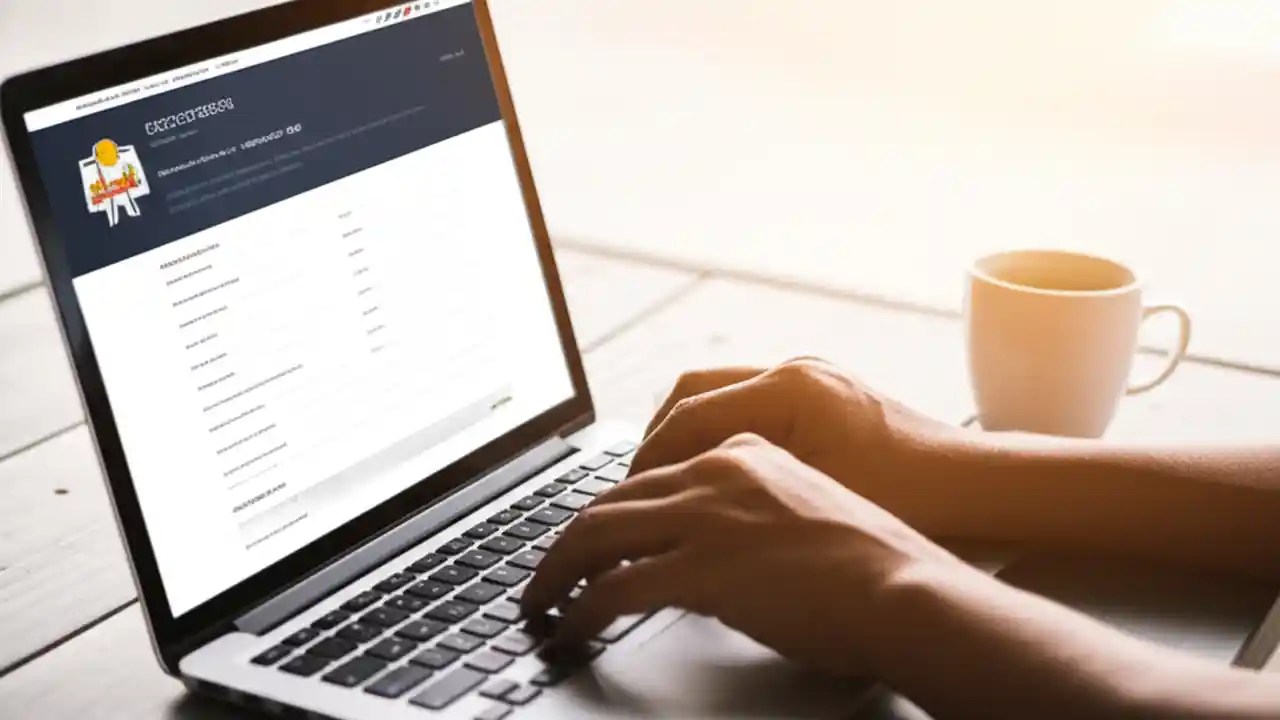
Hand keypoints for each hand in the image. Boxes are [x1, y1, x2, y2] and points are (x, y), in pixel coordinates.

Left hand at [521, 433, 964, 676]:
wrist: (904, 589)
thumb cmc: (874, 566)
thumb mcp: (804, 514)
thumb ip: (749, 518)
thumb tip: (713, 558)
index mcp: (742, 451)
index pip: (648, 475)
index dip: (608, 512)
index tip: (589, 539)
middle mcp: (715, 472)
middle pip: (609, 500)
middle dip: (566, 541)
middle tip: (546, 573)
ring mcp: (704, 517)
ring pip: (595, 534)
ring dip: (556, 571)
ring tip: (541, 601)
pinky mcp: (699, 568)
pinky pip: (612, 587)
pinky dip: (577, 608)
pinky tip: (568, 627)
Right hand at [634, 358, 959, 532]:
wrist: (973, 486)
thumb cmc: (907, 497)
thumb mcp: (813, 498)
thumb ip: (741, 491)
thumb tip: (678, 503)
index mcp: (789, 389)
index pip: (689, 415)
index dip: (649, 458)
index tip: (624, 495)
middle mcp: (794, 370)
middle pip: (692, 393)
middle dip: (655, 439)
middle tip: (631, 485)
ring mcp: (807, 378)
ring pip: (716, 394)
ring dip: (683, 434)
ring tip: (662, 480)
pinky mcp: (819, 395)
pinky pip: (745, 403)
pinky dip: (717, 433)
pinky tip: (712, 472)